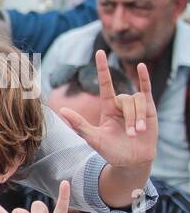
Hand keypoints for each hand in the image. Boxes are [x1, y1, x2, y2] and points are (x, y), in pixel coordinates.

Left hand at [55, 50, 157, 169]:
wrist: (131, 161)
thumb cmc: (111, 151)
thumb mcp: (94, 138)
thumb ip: (79, 125)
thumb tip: (63, 111)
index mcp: (107, 107)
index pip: (105, 83)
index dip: (102, 68)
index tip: (99, 52)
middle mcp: (121, 104)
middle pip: (125, 98)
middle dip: (129, 117)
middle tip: (131, 134)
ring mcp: (136, 106)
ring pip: (137, 101)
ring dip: (138, 117)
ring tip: (137, 133)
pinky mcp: (150, 109)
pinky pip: (146, 90)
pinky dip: (144, 78)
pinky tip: (141, 67)